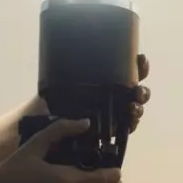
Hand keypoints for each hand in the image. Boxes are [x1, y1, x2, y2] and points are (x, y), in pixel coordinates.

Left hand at [17, 53, 150, 131]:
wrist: (40, 128)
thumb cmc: (47, 103)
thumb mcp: (56, 83)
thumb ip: (66, 71)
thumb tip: (73, 51)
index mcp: (102, 80)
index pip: (126, 68)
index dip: (138, 64)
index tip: (140, 58)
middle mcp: (111, 95)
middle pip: (135, 89)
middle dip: (141, 89)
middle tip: (137, 91)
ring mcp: (113, 113)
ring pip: (135, 108)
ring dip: (139, 106)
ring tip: (132, 107)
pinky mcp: (112, 131)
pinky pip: (128, 126)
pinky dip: (132, 123)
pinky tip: (130, 120)